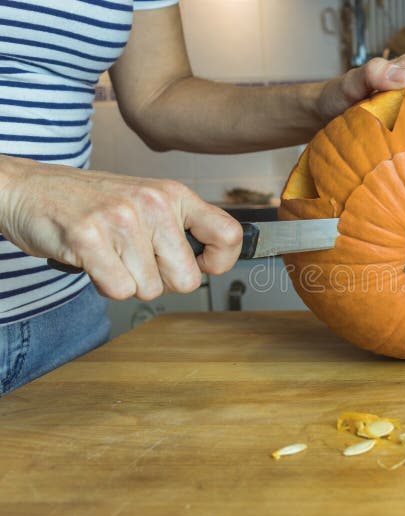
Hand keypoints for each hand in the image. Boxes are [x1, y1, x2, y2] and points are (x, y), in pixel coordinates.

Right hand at [0, 156, 241, 299]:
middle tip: (137, 261)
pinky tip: (94, 261)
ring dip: (128, 282)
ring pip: (150, 290)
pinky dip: (105, 285)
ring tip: (110, 255)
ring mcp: (122, 219)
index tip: (201, 265)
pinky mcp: (90, 238)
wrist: (29, 189)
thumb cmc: (92, 202)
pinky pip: (119, 290)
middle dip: (161, 282)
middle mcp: (154, 203)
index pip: (229, 235)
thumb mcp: (147, 202)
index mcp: (174, 195)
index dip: (220, 262)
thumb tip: (213, 262)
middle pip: (187, 280)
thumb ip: (181, 229)